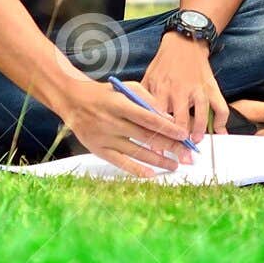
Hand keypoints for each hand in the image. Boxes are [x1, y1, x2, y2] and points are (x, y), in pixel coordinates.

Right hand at [58, 78, 192, 176]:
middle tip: (188, 155)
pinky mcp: (99, 150)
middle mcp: (112, 122)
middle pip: (146, 137)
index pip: (148, 118)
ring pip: (136, 152)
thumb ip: (147, 100)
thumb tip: (168, 119)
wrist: (74, 101)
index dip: (168, 128)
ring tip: (175, 165)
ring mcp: (105, 138)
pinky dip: (136, 169)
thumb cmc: (106, 94)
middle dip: (170, 147)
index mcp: (119, 104)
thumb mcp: (126, 88)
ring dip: (158, 160)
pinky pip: (120, 162)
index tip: (184, 136)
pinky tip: (152, 174)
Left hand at [142, 33, 227, 140]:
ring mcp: (197, 89)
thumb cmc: (164, 62)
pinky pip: (219, 106)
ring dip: (199, 130)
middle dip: (179, 138)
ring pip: (200, 114)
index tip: (157, 150)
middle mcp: (179, 90)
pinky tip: (219, 131)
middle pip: (179, 120)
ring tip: (196, 140)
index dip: (157, 135)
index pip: (158, 118)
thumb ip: (142, 97)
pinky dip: (221, 120)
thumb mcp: (148, 77)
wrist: (184, 43)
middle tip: (179, 150)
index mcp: (161, 89)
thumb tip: (135, 118)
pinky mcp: (211, 86)